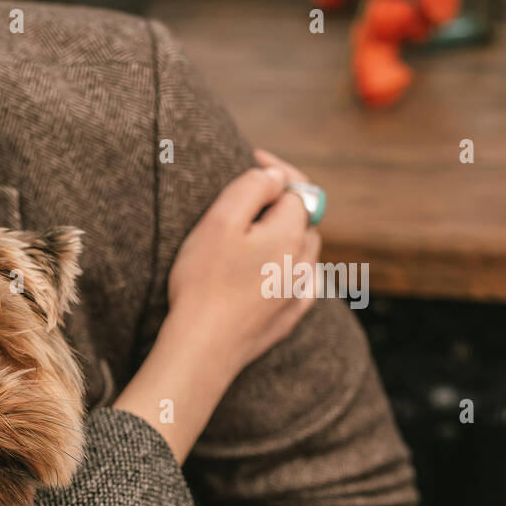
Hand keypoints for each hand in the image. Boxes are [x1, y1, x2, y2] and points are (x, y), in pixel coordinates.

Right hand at [164, 149, 321, 378]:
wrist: (202, 347)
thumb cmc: (203, 283)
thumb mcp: (218, 221)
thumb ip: (251, 188)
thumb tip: (274, 176)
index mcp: (289, 232)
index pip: (297, 187)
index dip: (276, 170)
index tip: (252, 159)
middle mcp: (303, 260)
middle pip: (303, 219)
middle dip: (281, 205)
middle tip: (245, 203)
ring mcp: (298, 291)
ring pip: (304, 250)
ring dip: (286, 237)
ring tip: (252, 239)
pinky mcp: (289, 317)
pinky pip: (302, 283)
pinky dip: (291, 270)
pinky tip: (272, 274)